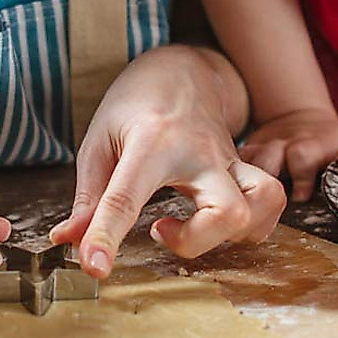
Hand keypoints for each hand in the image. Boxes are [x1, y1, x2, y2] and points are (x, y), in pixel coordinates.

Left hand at [50, 46, 285, 277]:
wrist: (180, 69)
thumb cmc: (135, 103)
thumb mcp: (100, 141)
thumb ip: (88, 197)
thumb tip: (68, 241)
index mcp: (151, 143)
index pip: (127, 198)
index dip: (106, 237)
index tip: (94, 267)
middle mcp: (199, 153)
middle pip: (227, 212)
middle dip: (196, 242)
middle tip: (158, 229)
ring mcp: (228, 160)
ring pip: (263, 204)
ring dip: (232, 233)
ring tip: (191, 225)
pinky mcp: (243, 168)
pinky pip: (270, 202)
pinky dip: (252, 223)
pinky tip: (214, 219)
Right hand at [238, 109, 337, 201]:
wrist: (303, 117)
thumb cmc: (332, 141)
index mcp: (310, 143)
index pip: (301, 156)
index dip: (301, 178)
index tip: (301, 197)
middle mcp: (283, 142)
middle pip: (267, 157)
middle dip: (266, 179)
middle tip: (266, 203)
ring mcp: (263, 144)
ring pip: (248, 159)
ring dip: (246, 179)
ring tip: (244, 201)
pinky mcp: (248, 148)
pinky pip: (236, 160)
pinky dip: (232, 174)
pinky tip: (232, 190)